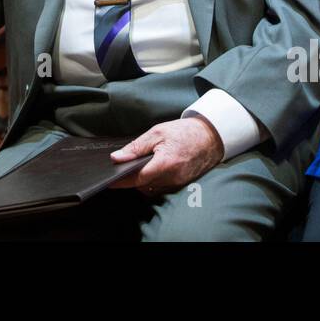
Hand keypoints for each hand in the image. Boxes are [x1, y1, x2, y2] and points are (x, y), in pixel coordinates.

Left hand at [108, 117, 224, 195]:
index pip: (137, 178)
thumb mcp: (157, 133)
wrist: (210, 137)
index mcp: (165, 163)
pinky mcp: (180, 185)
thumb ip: (136, 147)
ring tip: (139, 165)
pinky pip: (161, 187)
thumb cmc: (184, 132)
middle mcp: (172, 178)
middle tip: (123, 167)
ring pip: (151, 188)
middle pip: (143, 185)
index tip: (109, 181)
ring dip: (142, 180)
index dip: (121, 181)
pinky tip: (152, 169)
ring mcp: (177, 184)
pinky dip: (153, 180)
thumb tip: (117, 158)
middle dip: (131, 178)